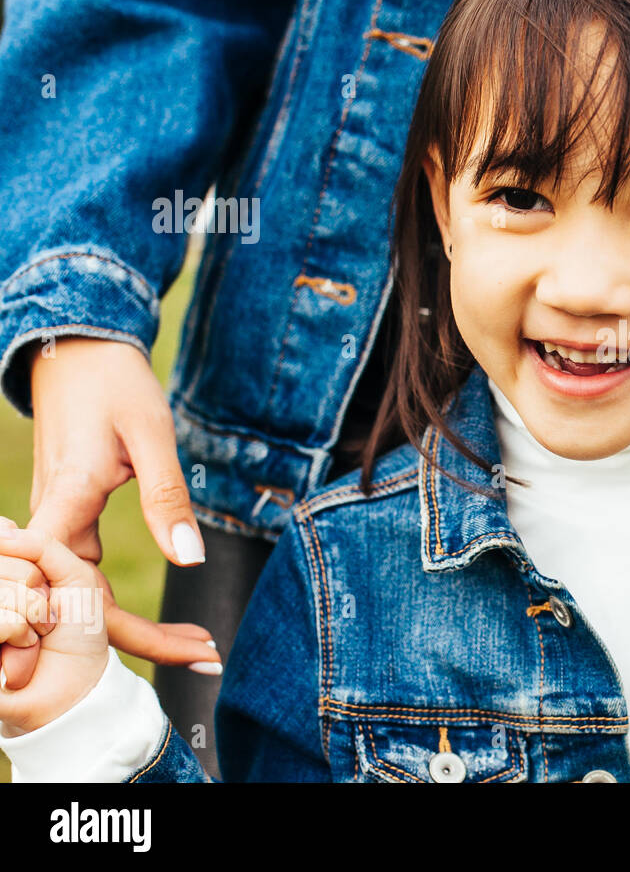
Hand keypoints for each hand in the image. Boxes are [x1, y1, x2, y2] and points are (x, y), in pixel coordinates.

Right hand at [0, 519, 112, 735]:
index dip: (34, 562)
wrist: (73, 687)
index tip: (48, 587)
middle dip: (37, 590)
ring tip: (32, 636)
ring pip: (1, 590)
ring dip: (29, 615)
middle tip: (45, 617)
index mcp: (5, 565)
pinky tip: (19, 651)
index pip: (3, 534)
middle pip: (3, 560)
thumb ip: (42, 546)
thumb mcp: (75, 576)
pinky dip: (16, 631)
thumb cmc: (77, 632)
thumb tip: (2, 530)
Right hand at [3, 338, 217, 686]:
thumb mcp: (151, 436)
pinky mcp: (61, 522)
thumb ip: (167, 496)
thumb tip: (190, 559)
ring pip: (82, 598)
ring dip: (137, 627)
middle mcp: (47, 526)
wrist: (75, 349)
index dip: (139, 636)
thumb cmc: (113, 385)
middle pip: (84, 611)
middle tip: (209, 653)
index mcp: (63, 507)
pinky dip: (117, 605)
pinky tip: (158, 619)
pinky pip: (80, 579)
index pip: (86, 598)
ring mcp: (51, 527)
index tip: (198, 650)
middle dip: (147, 643)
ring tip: (197, 641)